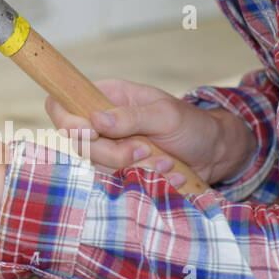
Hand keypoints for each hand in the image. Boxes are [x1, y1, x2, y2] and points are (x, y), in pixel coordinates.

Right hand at [44, 78, 253, 187]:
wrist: (215, 153)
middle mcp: (102, 122)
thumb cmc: (192, 125)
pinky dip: (144, 179)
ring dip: (133, 168)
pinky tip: (168, 172)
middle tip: (144, 149)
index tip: (91, 133)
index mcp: (106, 96)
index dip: (67, 121)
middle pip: (79, 143)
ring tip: (165, 160)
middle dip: (113, 152)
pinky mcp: (121, 170)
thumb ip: (130, 117)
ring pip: (97, 165)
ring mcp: (110, 147)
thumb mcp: (165, 115)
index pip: (62, 105)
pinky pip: (117, 181)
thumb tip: (96, 119)